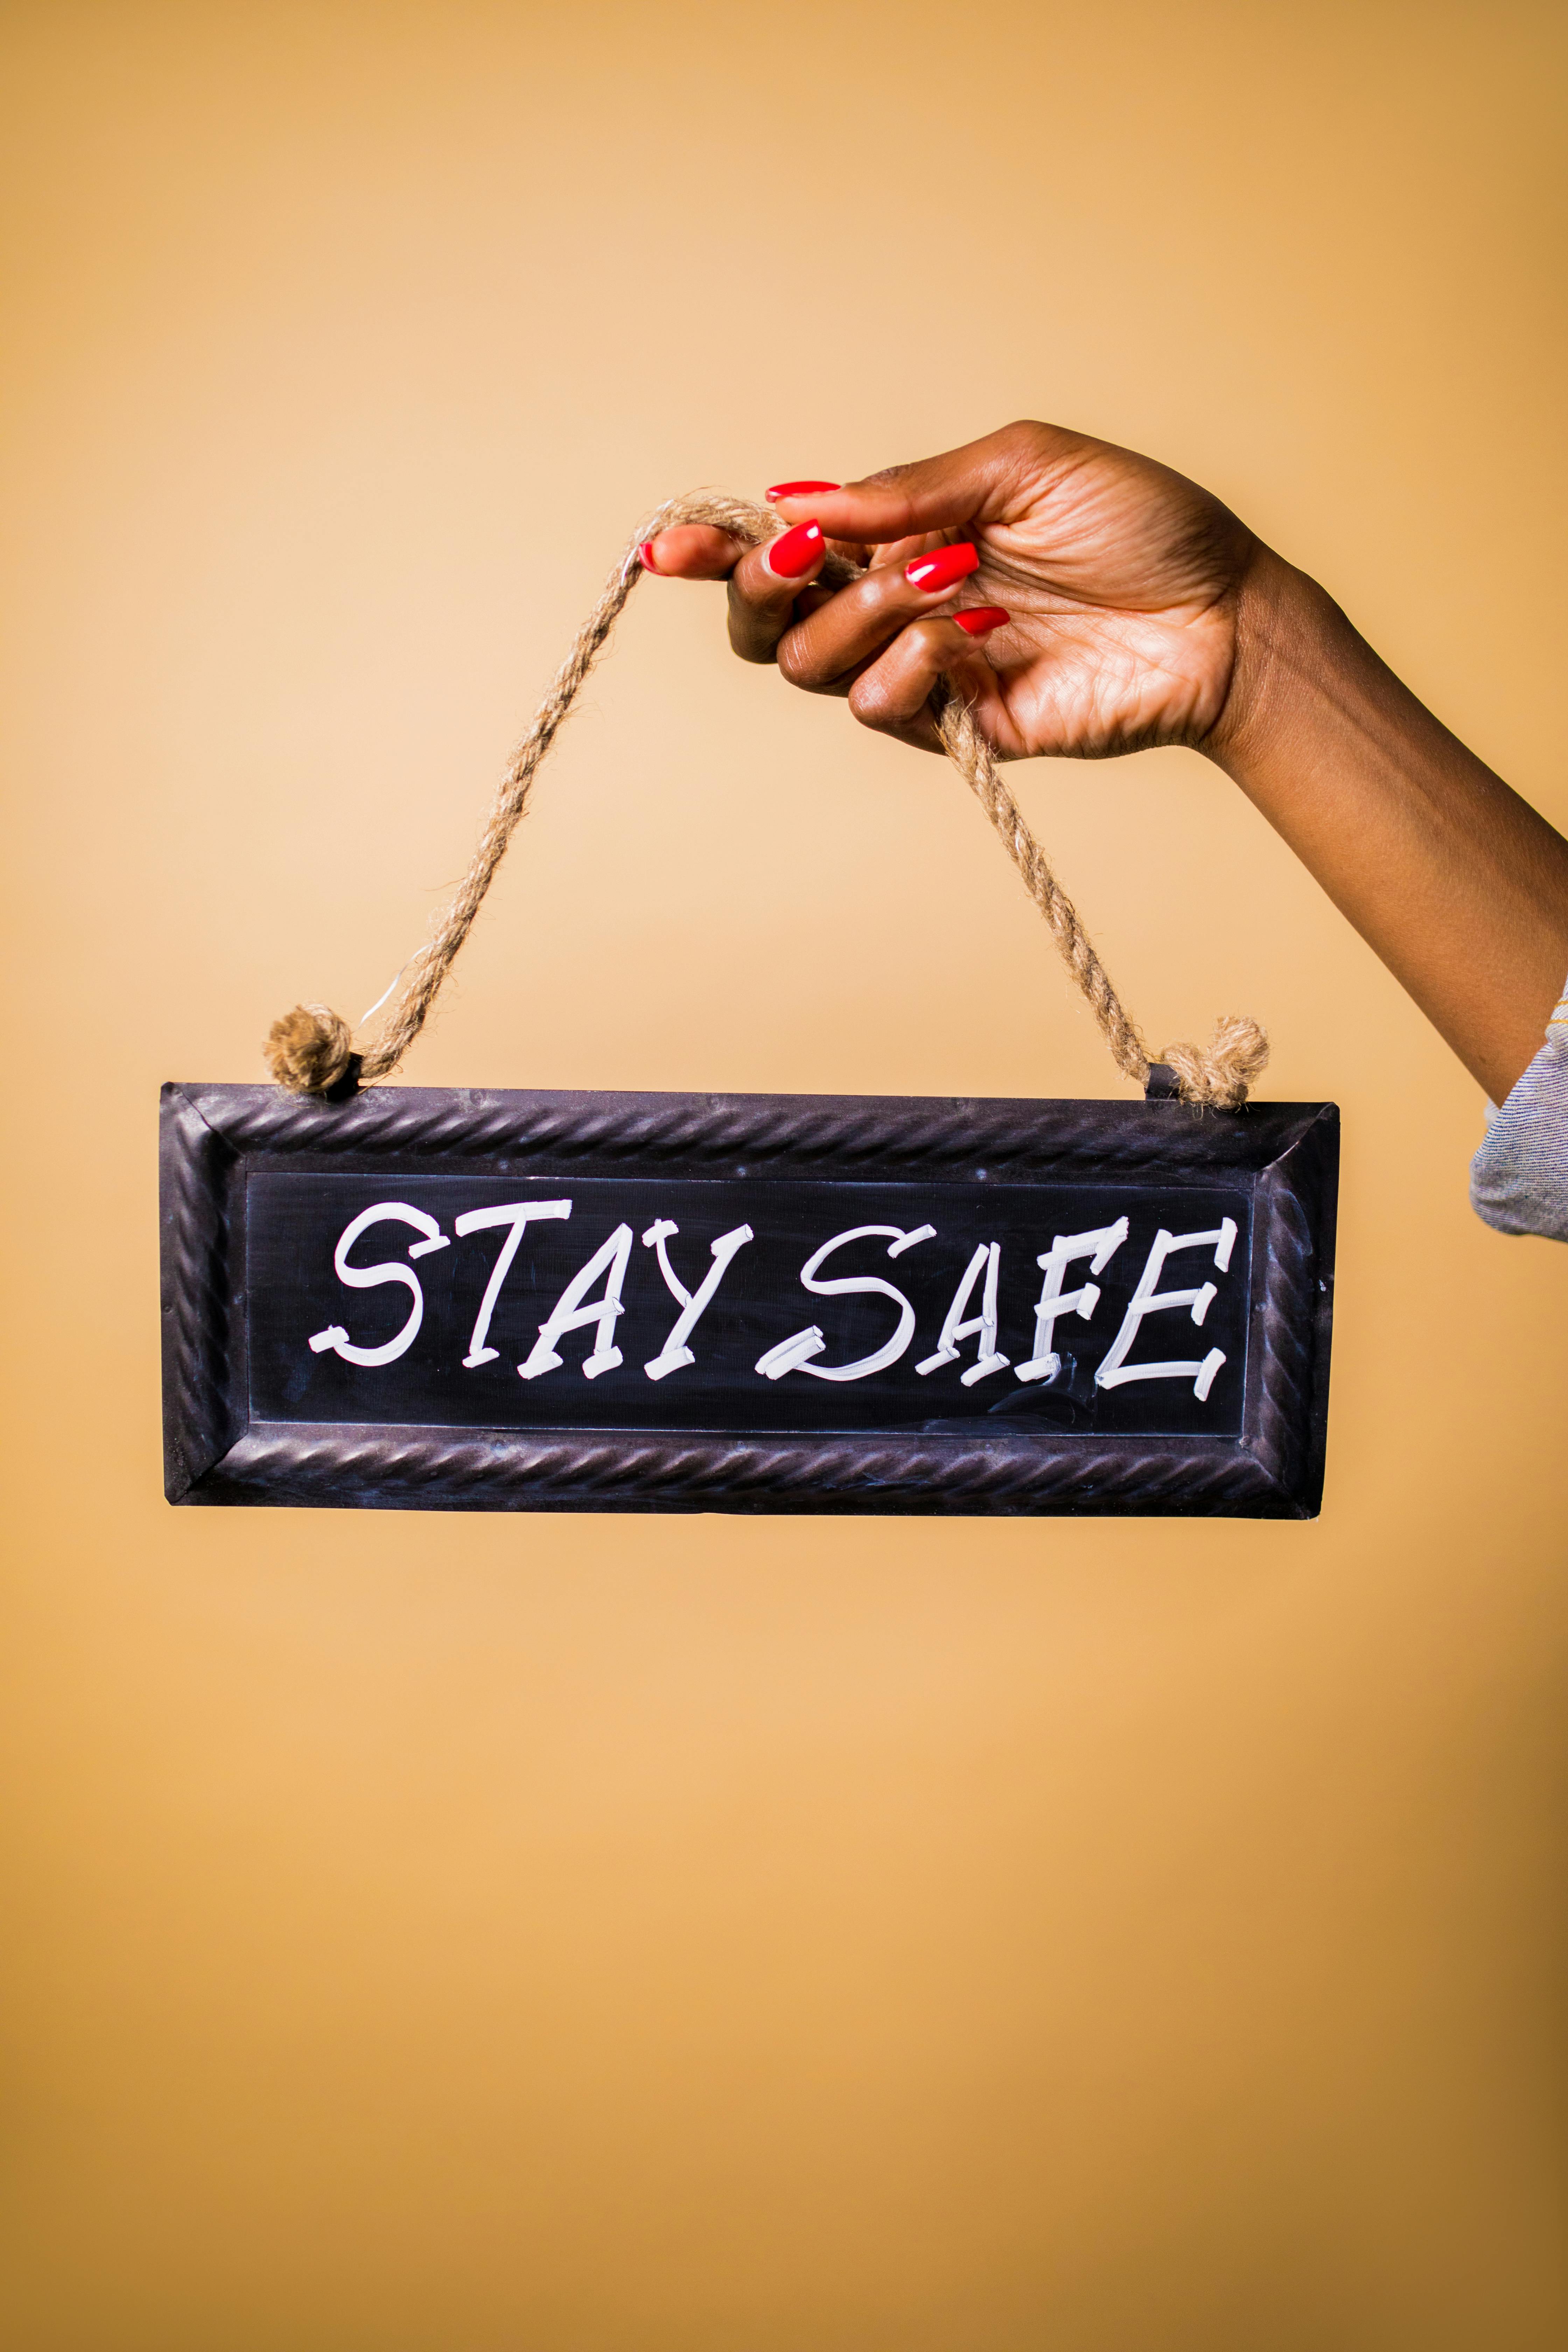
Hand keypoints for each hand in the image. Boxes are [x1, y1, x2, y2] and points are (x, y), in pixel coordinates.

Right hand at [640, 420, 1260, 760]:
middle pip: (768, 624)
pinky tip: (972, 634)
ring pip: (812, 667)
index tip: (666, 544)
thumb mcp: (1019, 465)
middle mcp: (895, 607)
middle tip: (795, 557)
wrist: (1218, 613)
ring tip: (946, 576)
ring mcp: (921, 672)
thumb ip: (907, 491)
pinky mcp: (956, 728)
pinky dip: (909, 664)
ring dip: (858, 613)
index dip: (716, 548)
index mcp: (900, 536)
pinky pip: (882, 705)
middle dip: (759, 588)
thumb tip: (799, 501)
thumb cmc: (1137, 523)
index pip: (781, 549)